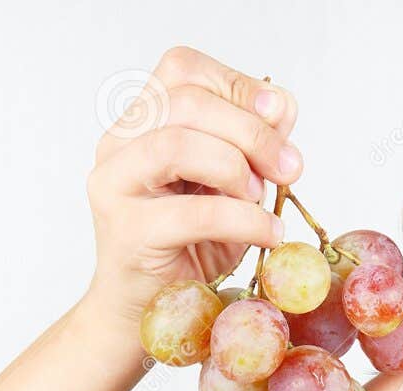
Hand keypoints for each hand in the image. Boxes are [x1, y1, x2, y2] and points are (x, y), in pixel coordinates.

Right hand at [81, 46, 303, 331]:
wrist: (145, 310)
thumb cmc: (189, 245)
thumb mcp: (233, 185)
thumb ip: (254, 142)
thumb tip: (282, 106)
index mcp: (139, 120)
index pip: (182, 69)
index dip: (237, 84)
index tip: (280, 116)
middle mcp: (117, 143)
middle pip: (185, 102)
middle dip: (251, 130)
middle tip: (289, 168)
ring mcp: (114, 184)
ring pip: (178, 144)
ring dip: (238, 168)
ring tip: (263, 199)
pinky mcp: (126, 230)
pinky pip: (193, 212)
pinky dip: (243, 220)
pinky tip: (268, 234)